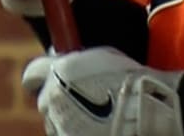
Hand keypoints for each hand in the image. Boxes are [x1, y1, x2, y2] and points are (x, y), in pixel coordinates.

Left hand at [23, 47, 183, 135]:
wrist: (151, 112)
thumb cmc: (132, 81)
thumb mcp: (103, 55)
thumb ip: (76, 58)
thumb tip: (59, 56)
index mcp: (58, 74)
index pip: (32, 75)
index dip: (43, 74)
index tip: (54, 76)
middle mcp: (52, 103)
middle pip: (45, 102)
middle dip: (59, 99)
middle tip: (86, 98)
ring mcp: (61, 129)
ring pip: (56, 124)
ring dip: (68, 120)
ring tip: (99, 117)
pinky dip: (80, 133)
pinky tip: (102, 128)